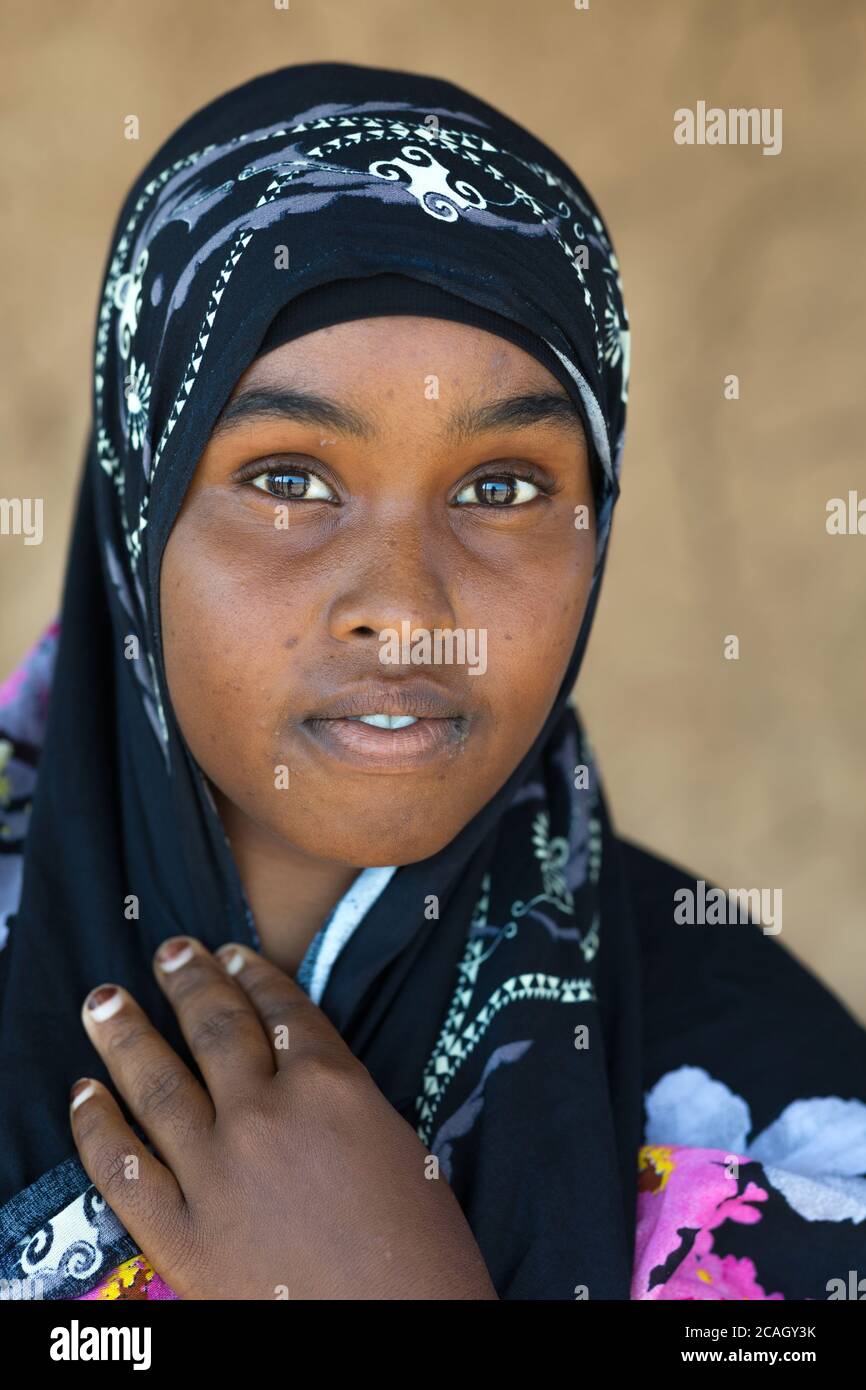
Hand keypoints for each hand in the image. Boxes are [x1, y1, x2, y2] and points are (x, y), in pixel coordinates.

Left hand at [69, 938, 497, 1299]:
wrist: (400, 1335)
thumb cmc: (422, 1249)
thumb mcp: (396, 1142)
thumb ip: (340, 1098)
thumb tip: (299, 1073)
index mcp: (331, 1084)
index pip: (280, 1009)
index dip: (252, 975)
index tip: (230, 955)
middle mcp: (266, 1112)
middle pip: (214, 1027)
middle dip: (188, 981)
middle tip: (169, 951)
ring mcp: (218, 1170)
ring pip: (157, 1081)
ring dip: (126, 1033)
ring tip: (104, 999)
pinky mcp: (184, 1233)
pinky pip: (123, 1168)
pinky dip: (96, 1127)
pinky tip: (83, 1095)